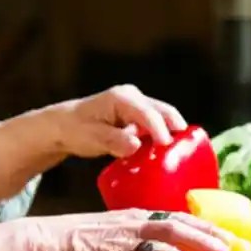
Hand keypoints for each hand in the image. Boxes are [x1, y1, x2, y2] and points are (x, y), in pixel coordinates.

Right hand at [32, 209, 231, 250]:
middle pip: (175, 230)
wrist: (52, 243)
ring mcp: (124, 249)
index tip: (224, 235)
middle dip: (203, 241)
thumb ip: (140, 234)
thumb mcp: (116, 226)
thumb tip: (166, 250)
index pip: (176, 216)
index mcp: (135, 216)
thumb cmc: (82, 236)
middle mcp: (133, 229)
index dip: (202, 226)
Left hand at [45, 84, 187, 158]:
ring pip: (162, 117)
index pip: (147, 113)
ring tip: (181, 152)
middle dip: (175, 127)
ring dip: (171, 133)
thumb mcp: (91, 137)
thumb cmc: (75, 130)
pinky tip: (167, 151)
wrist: (63, 126)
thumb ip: (113, 141)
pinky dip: (162, 136)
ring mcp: (137, 106)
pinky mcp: (138, 117)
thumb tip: (135, 144)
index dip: (160, 129)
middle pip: (162, 110)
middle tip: (187, 148)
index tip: (167, 146)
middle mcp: (133, 97)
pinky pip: (156, 124)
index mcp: (122, 98)